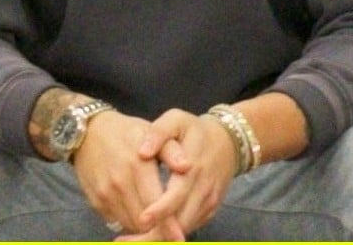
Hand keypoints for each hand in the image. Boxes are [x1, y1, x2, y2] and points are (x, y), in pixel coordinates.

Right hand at [72, 110, 186, 238]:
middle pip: (142, 220)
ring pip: (129, 224)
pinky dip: (130, 222)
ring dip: (145, 228)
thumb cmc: (128, 132)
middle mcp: (120, 184)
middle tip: (173, 233)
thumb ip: (171, 150)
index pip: (156, 203)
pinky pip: (116, 221)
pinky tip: (142, 215)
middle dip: (158, 230)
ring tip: (160, 225)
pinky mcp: (96, 202)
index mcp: (138, 166)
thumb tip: (188, 166)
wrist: (88, 133)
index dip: (168, 223)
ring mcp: (106, 195)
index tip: (179, 237)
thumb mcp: (152, 132)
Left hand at [130, 108, 239, 235]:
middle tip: (123, 240)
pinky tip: (148, 234)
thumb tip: (142, 152)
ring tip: (130, 240)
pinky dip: (170, 234)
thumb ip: (159, 132)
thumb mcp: (177, 120)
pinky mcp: (210, 209)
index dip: (159, 211)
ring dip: (158, 237)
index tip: (140, 220)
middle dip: (152, 235)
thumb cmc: (196, 130)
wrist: (230, 140)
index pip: (176, 196)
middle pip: (179, 222)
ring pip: (184, 229)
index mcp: (193, 168)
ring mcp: (208, 201)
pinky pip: (190, 227)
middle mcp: (203, 189)